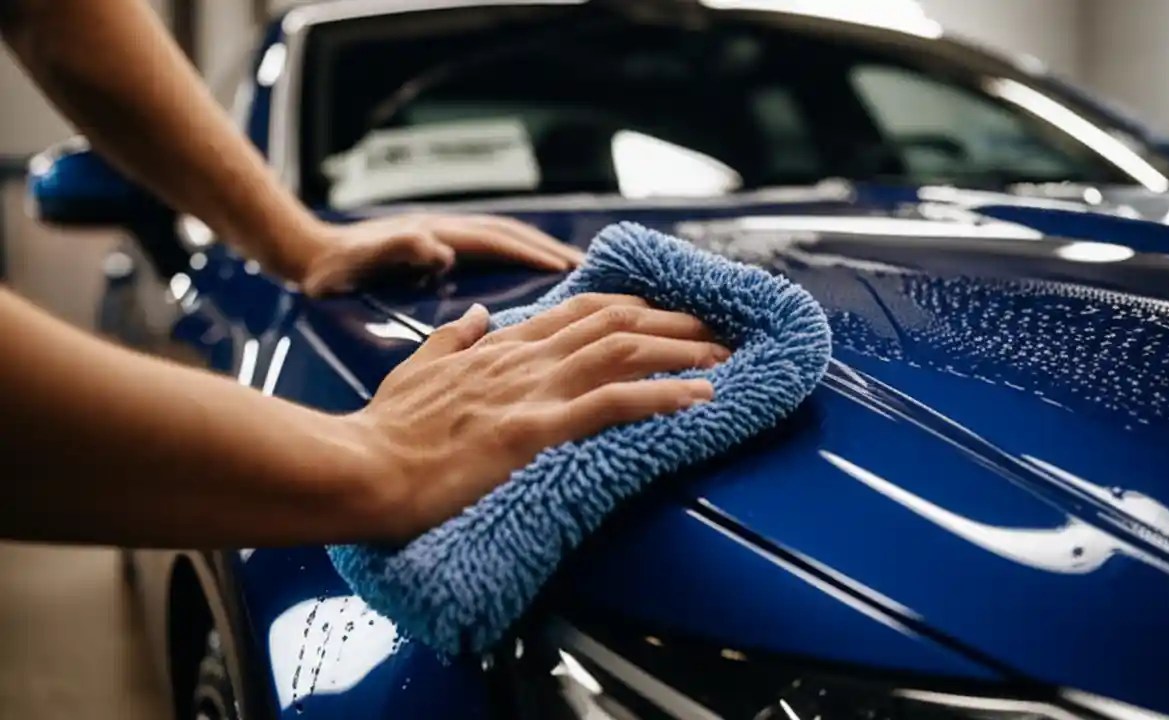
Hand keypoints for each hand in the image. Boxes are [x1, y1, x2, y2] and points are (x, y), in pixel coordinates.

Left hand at [300, 214, 584, 295]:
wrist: (304, 256)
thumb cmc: (331, 268)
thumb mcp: (359, 261)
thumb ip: (398, 249)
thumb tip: (442, 249)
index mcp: (434, 233)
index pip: (496, 242)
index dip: (533, 255)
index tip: (569, 270)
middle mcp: (443, 230)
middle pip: (508, 234)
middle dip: (548, 248)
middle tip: (588, 268)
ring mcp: (440, 237)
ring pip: (501, 240)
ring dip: (536, 251)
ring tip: (569, 270)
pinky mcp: (434, 250)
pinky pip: (487, 252)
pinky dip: (514, 258)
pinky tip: (525, 278)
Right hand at [339, 294, 725, 541]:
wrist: (362, 469)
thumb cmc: (385, 431)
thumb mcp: (418, 368)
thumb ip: (455, 338)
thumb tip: (480, 315)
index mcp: (500, 346)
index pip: (578, 311)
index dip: (631, 307)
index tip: (666, 314)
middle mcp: (524, 358)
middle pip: (615, 323)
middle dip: (672, 323)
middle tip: (715, 330)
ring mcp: (533, 390)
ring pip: (624, 352)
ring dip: (682, 351)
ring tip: (726, 356)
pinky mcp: (537, 429)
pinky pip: (616, 404)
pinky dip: (665, 396)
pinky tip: (702, 398)